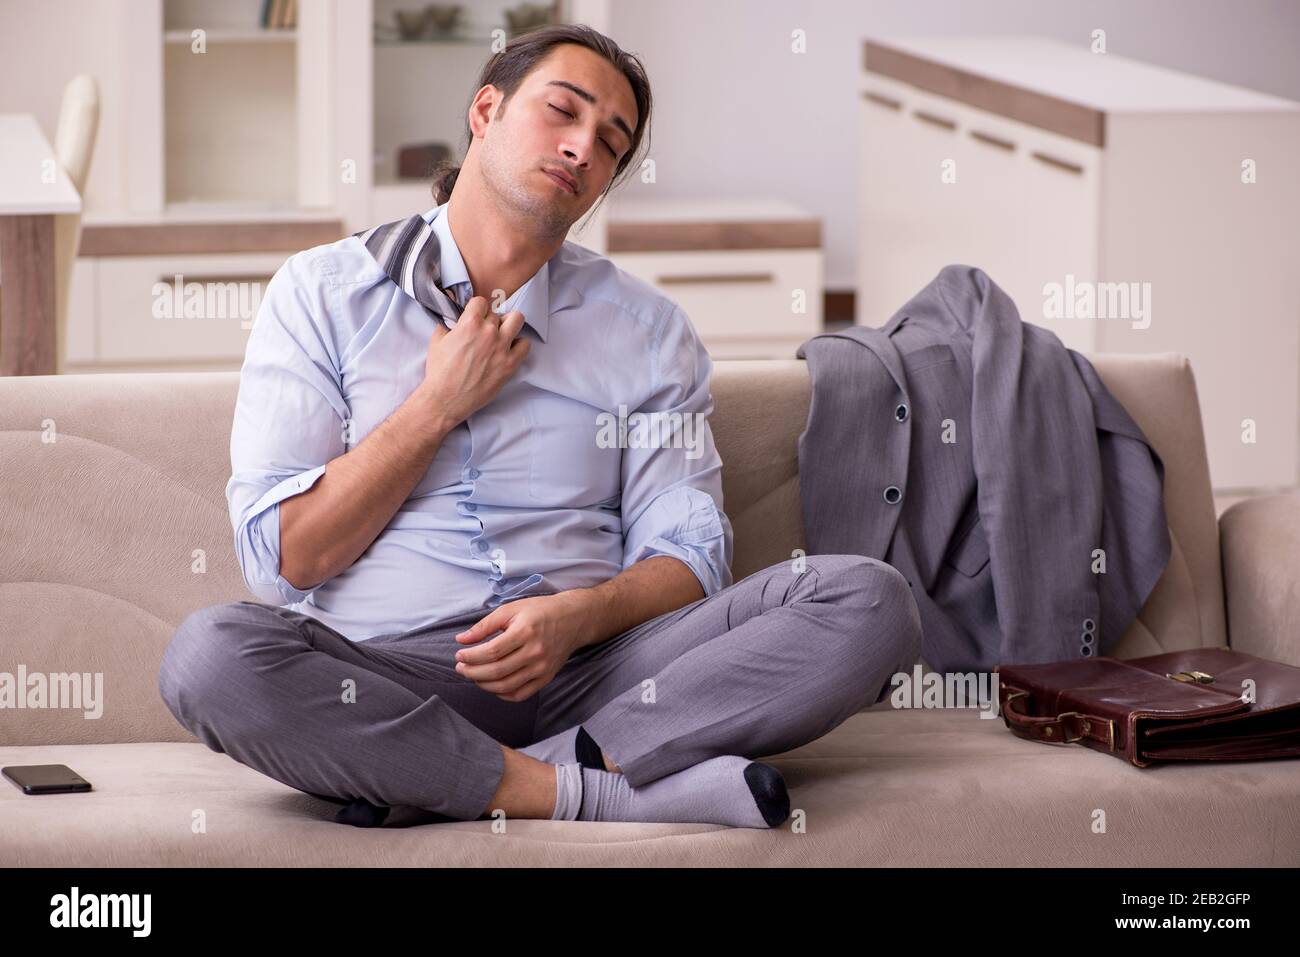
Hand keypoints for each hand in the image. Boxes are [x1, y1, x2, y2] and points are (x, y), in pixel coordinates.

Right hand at [422, 296, 529, 426]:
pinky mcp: (510, 364)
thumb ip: (446, 326)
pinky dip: (518, 345)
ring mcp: (502, 348)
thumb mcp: (436, 342)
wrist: (447, 398)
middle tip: (485, 332)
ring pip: (517, 320)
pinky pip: (525, 345)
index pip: (481, 302)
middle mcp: (489, 332)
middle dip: (490, 321)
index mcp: (470, 324)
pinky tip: (509, 350)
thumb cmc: (440, 371)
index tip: (475, 317)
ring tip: (502, 334)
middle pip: (497, 313)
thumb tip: (450, 320)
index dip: (477, 309)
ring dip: (509, 324)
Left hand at [452, 591, 594, 701]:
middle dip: (472, 672)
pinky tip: (492, 685)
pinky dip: (502, 694)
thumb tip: (461, 640)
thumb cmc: (540, 611)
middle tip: (461, 668)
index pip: (492, 651)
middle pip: (497, 671)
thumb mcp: (511, 609)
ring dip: (483, 684)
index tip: (459, 655)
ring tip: (473, 675)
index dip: (471, 656)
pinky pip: (521, 694)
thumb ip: (485, 625)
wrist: (574, 619)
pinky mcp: (546, 677)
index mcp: (525, 631)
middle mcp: (535, 652)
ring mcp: (542, 668)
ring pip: (506, 686)